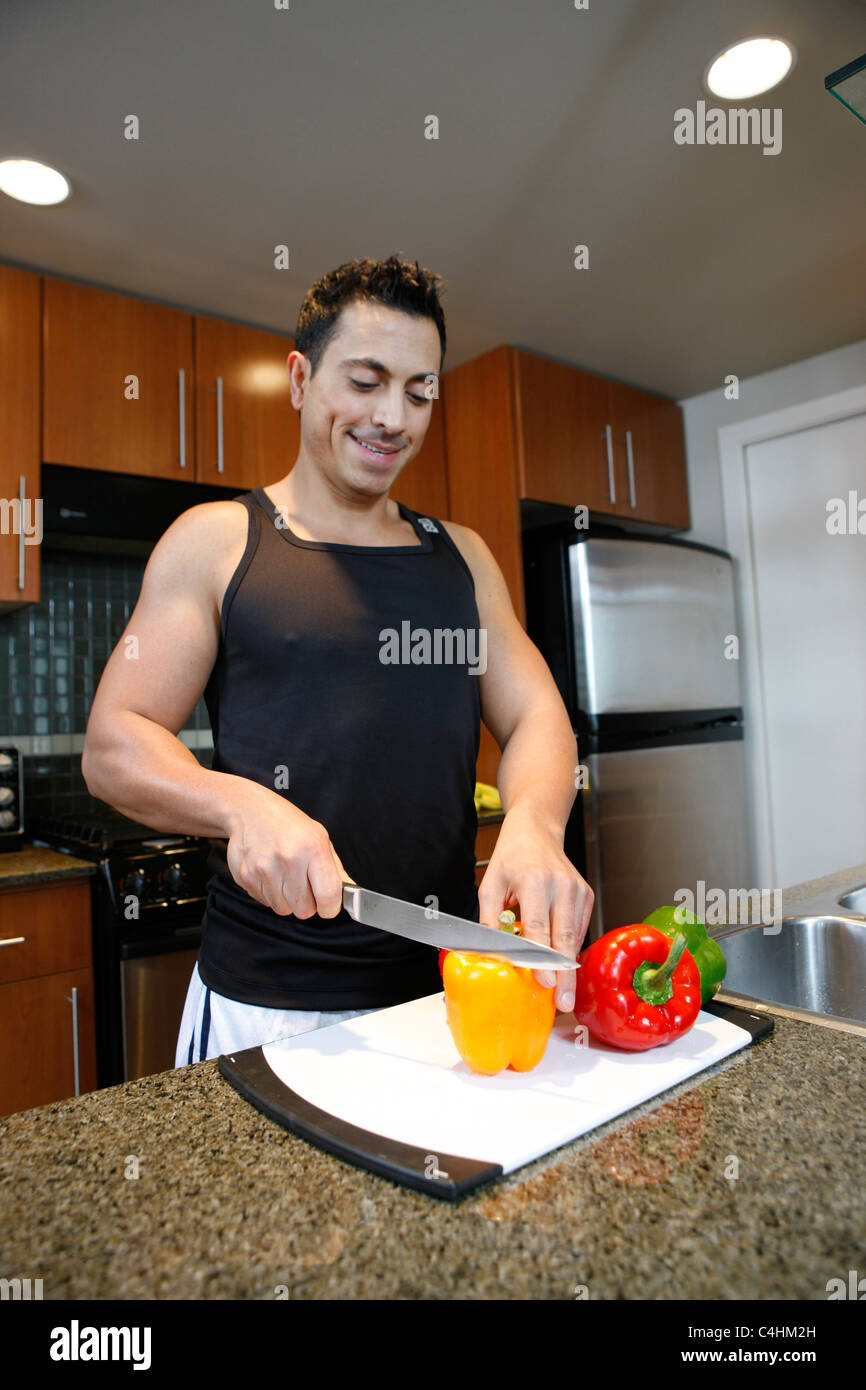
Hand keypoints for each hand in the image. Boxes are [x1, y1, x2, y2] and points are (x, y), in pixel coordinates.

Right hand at [224, 783, 352, 918]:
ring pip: (283, 909)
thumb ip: (335, 869)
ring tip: (284, 875)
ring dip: (286, 899)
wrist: (249, 810)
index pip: (328, 896)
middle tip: (303, 884)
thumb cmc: (287, 823)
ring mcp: (264, 869)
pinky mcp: (245, 877)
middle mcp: (288, 860)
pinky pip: (264, 902)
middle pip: (304, 910)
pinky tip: (270, 873)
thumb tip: (349, 893)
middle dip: (307, 903)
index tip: (328, 906)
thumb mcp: (319, 837)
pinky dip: (269, 893)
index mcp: (312, 849)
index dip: (330, 908)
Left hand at [477, 805, 593, 1012]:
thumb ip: (489, 920)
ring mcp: (577, 890)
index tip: (545, 981)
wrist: (537, 831)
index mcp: (533, 880)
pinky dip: (569, 946)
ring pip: (574, 937)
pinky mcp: (586, 895)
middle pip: (563, 938)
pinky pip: (578, 929)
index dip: (541, 957)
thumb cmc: (511, 858)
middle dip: (564, 975)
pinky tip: (561, 960)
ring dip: (567, 966)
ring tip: (563, 993)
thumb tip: (491, 955)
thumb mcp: (490, 885)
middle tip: (563, 1003)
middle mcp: (560, 885)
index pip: (538, 926)